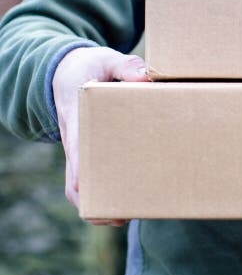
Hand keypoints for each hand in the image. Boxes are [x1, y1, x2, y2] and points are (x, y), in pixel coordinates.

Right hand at [53, 46, 149, 225]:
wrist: (65, 70)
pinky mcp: (86, 150)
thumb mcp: (105, 58)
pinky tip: (128, 197)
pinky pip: (88, 177)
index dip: (84, 174)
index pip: (77, 149)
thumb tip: (145, 77)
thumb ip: (125, 66)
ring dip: (98, 201)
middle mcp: (74, 138)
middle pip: (76, 178)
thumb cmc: (89, 66)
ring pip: (79, 183)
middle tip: (123, 215)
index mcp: (76, 116)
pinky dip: (102, 190)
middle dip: (95, 199)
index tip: (93, 192)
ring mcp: (78, 147)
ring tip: (127, 215)